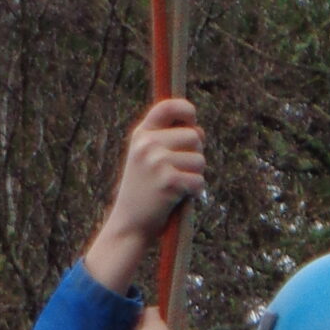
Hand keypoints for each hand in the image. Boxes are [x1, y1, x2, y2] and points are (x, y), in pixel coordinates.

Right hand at [83, 99, 204, 294]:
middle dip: (195, 154)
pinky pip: (199, 180)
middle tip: (178, 171)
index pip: (168, 106)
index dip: (186, 109)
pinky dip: (195, 191)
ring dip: (195, 175)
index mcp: (141, 134)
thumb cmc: (144, 190)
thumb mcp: (146, 158)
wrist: (129, 223)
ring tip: (176, 186)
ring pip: (200, 160)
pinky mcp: (169, 182)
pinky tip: (179, 197)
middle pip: (194, 136)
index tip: (192, 120)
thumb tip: (198, 130)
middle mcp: (147, 144)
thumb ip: (166, 140)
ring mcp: (157, 162)